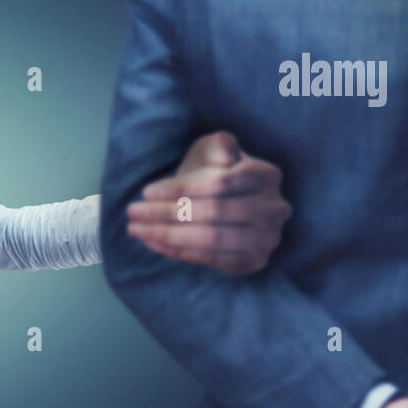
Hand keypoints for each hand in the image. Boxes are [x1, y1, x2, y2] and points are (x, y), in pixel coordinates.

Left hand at [126, 131, 290, 274]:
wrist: (224, 201)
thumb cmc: (214, 171)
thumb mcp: (213, 150)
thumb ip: (219, 145)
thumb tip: (224, 149)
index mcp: (266, 175)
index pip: (218, 184)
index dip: (180, 189)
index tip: (145, 192)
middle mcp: (274, 209)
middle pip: (213, 213)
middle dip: (167, 214)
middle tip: (133, 212)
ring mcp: (266, 238)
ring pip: (211, 239)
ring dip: (168, 235)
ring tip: (136, 229)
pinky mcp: (252, 261)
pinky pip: (211, 259)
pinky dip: (179, 251)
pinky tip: (153, 243)